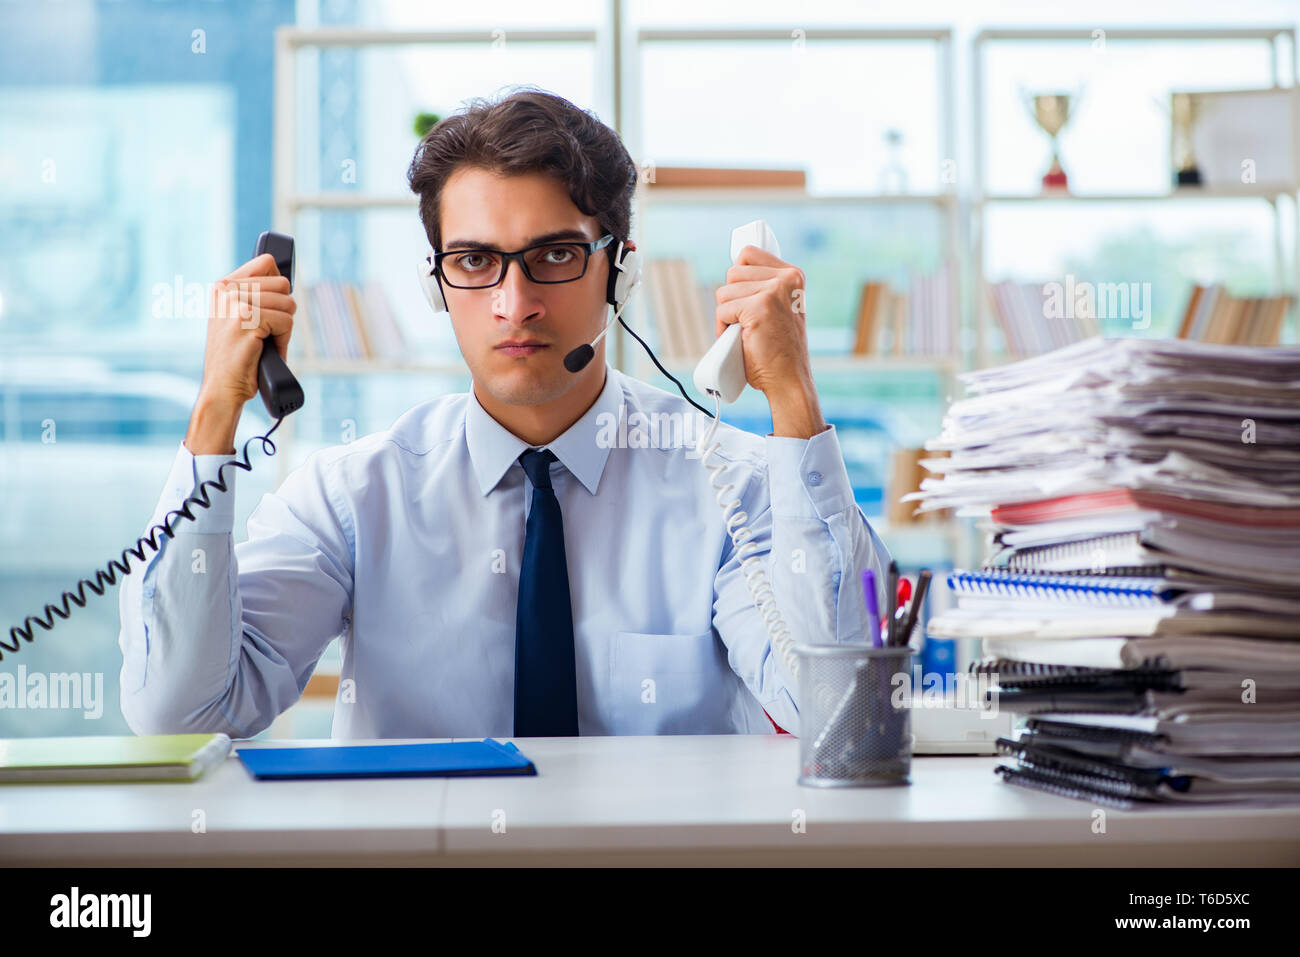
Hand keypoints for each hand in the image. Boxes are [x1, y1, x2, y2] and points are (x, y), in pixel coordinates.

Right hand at [198, 252, 296, 407]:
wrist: (222, 387)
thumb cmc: (238, 355)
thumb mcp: (240, 318)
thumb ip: (257, 296)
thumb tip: (286, 279)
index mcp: (223, 285)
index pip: (267, 263)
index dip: (278, 287)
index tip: (270, 307)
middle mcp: (227, 290)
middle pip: (283, 284)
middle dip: (283, 312)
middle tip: (266, 333)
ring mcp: (235, 303)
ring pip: (288, 304)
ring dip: (283, 329)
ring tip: (265, 343)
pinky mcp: (247, 320)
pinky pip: (286, 322)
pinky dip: (283, 340)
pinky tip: (266, 350)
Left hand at [714, 245, 825, 437]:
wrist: (789, 379)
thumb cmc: (779, 349)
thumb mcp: (779, 307)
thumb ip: (764, 285)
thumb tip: (734, 268)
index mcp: (793, 275)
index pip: (748, 254)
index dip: (737, 278)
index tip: (744, 299)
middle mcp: (786, 279)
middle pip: (733, 273)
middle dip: (731, 299)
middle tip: (744, 322)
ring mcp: (773, 292)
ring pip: (724, 291)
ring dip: (726, 315)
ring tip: (742, 332)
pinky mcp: (758, 308)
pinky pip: (722, 310)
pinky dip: (722, 327)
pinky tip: (738, 339)